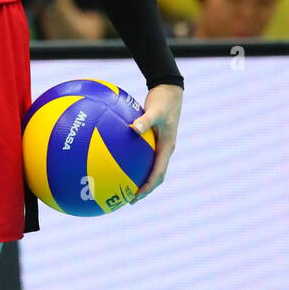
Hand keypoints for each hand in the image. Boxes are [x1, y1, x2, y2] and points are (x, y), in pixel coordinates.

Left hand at [128, 84, 181, 203]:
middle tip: (128, 199)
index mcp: (167, 147)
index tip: (136, 196)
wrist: (170, 91)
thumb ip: (144, 121)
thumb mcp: (155, 110)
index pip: (158, 173)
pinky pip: (143, 155)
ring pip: (151, 168)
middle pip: (155, 176)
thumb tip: (132, 129)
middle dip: (144, 189)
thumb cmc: (163, 100)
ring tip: (123, 186)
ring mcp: (160, 146)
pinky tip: (118, 160)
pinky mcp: (154, 140)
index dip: (148, 187)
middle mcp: (164, 150)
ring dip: (140, 179)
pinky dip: (134, 162)